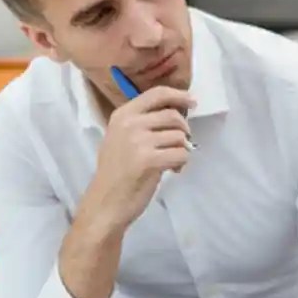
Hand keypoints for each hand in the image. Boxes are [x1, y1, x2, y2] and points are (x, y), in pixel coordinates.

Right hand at [60, 86, 193, 297]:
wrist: (105, 203)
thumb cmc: (116, 172)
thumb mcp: (121, 138)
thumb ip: (142, 122)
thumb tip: (176, 110)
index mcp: (122, 115)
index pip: (157, 94)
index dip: (179, 95)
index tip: (192, 102)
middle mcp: (130, 124)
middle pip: (173, 116)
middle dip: (184, 131)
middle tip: (181, 144)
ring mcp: (138, 141)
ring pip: (179, 136)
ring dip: (182, 150)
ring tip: (172, 162)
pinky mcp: (149, 160)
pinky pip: (181, 154)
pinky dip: (182, 163)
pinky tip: (172, 170)